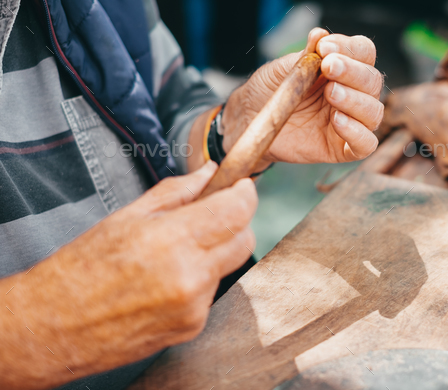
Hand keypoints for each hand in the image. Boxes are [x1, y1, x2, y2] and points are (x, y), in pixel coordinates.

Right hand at [0, 161, 256, 388]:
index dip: (245, 194)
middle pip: (244, 239)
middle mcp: (190, 276)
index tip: (241, 185)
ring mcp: (194, 306)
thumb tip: (209, 173)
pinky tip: (168, 280)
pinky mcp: (192, 327)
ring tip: (175, 252)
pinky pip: (211, 292)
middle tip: (212, 213)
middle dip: (235, 221)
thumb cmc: (81, 268)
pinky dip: (199, 280)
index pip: (236, 211)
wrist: (53, 327)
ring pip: (228, 266)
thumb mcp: (126, 216)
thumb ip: (176, 193)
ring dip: (214, 252)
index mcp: (171, 240)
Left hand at [222, 28, 383, 168]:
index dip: (350, 49)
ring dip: (356, 100)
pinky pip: (366, 144)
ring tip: (331, 94)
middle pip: (372, 81)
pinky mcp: (342, 148)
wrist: (250, 120)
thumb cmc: (269, 91)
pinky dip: (357, 132)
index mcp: (343, 69)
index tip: (325, 47)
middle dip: (353, 72)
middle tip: (328, 67)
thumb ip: (304, 56)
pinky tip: (337, 121)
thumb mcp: (282, 69)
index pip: (364, 53)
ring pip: (374, 112)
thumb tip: (319, 34)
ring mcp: (350, 122)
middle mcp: (353, 94)